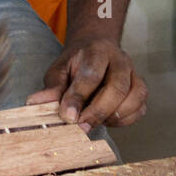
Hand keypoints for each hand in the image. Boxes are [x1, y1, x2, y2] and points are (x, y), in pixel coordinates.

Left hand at [27, 37, 146, 131]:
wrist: (97, 48)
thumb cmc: (76, 63)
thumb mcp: (59, 70)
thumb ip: (52, 87)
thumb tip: (35, 104)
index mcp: (97, 51)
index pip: (91, 74)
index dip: (79, 96)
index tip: (67, 116)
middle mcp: (120, 60)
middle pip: (117, 87)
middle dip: (98, 111)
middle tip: (80, 126)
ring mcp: (134, 74)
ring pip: (134, 97)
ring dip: (114, 116)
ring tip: (93, 122)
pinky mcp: (140, 89)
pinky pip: (140, 108)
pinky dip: (125, 119)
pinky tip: (108, 120)